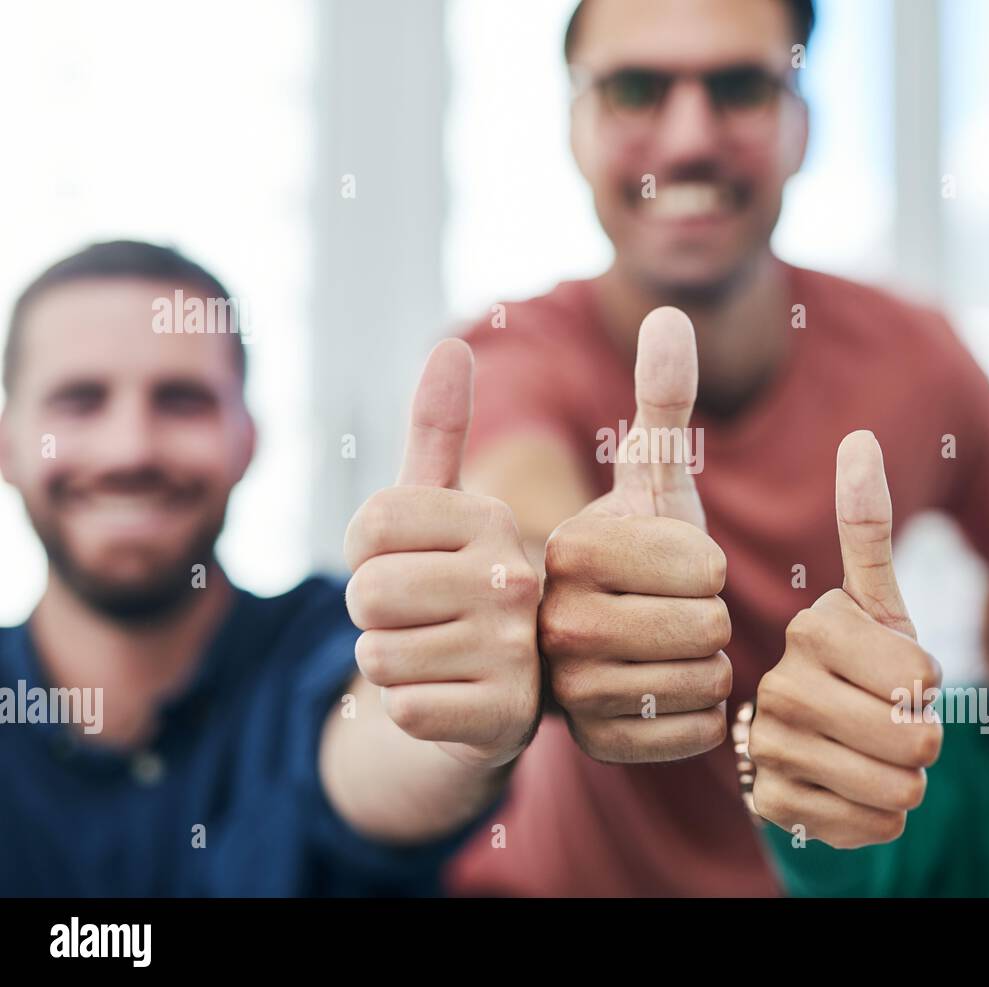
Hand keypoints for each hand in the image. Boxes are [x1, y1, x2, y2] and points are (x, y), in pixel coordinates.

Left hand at [344, 338, 541, 768]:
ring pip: (377, 656)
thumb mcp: (442, 510)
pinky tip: (449, 697)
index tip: (405, 562)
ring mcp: (514, 651)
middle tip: (420, 618)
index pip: (369, 526)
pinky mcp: (504, 716)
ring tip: (436, 655)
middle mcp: (513, 578)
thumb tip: (453, 344)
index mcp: (489, 519)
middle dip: (374, 614)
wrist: (497, 690)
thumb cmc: (454, 585)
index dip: (365, 553)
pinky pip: (401, 709)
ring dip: (391, 664)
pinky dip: (410, 710)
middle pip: (368, 594)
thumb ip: (438, 429)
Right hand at [540, 307, 731, 762]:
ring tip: (665, 653)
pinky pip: (688, 736)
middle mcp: (548, 617)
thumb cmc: (623, 557)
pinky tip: (663, 696)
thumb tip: (671, 315)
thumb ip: (661, 404)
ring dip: (706, 669)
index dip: (709, 566)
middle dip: (712, 619)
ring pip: (701, 684)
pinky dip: (696, 719)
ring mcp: (559, 688)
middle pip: (706, 628)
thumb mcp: (644, 485)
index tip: (676, 566)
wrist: (570, 649)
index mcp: (568, 545)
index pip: (702, 565)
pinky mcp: (580, 745)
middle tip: (676, 613)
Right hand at [749, 431, 942, 848]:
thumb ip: (867, 526)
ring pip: (898, 789)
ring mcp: (771, 747)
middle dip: (924, 737)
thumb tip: (858, 438)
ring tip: (871, 755)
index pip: (924, 678)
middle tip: (891, 722)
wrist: (808, 740)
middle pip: (915, 738)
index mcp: (815, 627)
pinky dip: (880, 818)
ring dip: (906, 780)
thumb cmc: (859, 665)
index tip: (893, 670)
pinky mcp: (773, 803)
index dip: (927, 682)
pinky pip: (872, 827)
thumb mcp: (875, 602)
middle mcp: (780, 685)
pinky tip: (849, 789)